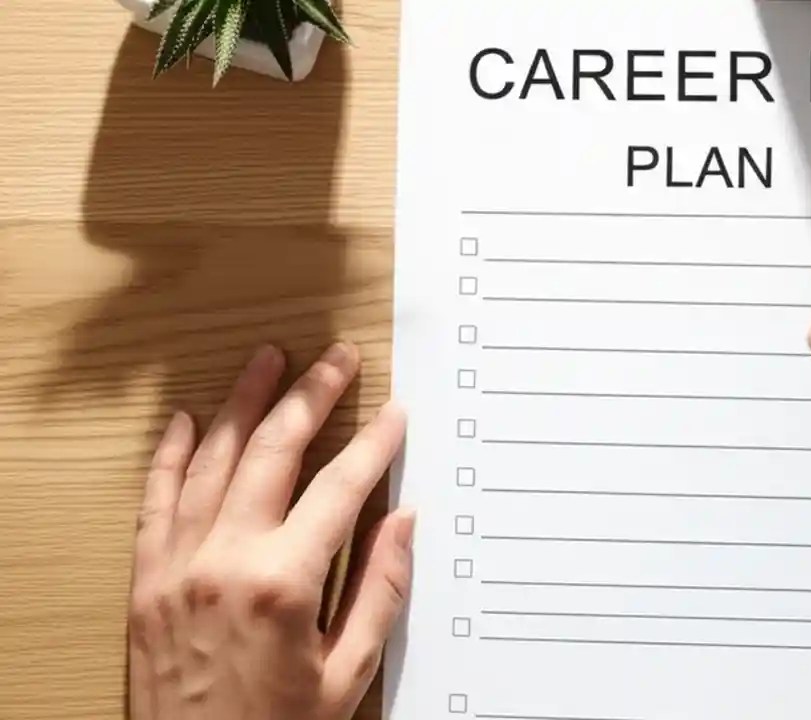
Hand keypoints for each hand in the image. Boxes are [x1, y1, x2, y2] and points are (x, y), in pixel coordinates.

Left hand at [128, 343, 412, 719]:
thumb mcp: (348, 674)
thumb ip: (379, 590)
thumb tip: (405, 522)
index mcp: (283, 584)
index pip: (340, 489)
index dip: (373, 444)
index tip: (394, 413)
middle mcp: (224, 561)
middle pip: (273, 452)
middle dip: (310, 397)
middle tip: (337, 359)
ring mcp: (177, 566)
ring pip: (212, 460)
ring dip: (242, 403)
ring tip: (268, 361)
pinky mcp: (145, 581)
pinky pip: (155, 500)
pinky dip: (171, 455)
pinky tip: (188, 421)